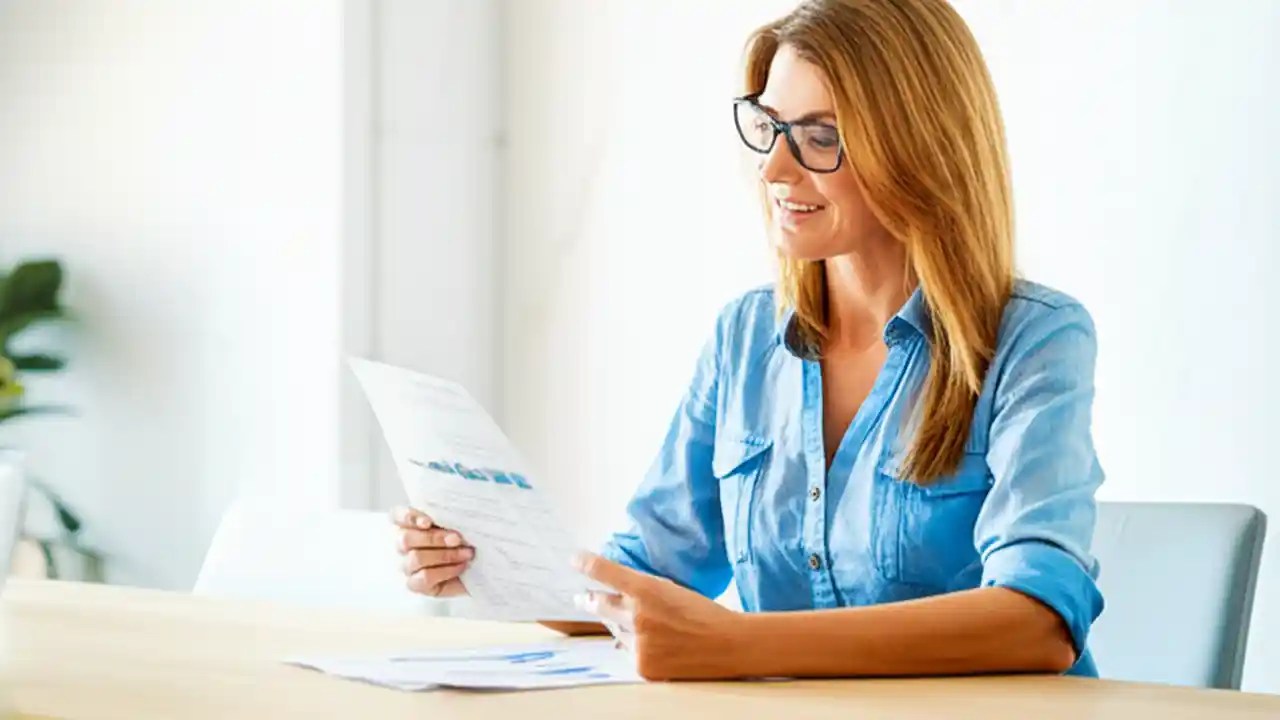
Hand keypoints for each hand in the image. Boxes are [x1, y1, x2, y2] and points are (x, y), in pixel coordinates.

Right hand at [391, 506, 473, 597]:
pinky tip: (461, 566)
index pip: (397, 516)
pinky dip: (446, 571)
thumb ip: (449, 516)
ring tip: (466, 553)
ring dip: (445, 555)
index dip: (408, 517)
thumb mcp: (460, 523)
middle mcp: (405, 545)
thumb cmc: (467, 540)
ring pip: (416, 558)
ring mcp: (408, 565)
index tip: (428, 522)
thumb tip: (453, 509)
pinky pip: (425, 577)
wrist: (480, 566)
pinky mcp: (416, 584)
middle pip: (405, 539)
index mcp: (410, 524)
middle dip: (434, 538)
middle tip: (457, 538)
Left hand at [572, 552, 744, 680]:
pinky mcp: (642, 665)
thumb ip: (642, 589)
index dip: (586, 563)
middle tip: (581, 597)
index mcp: (646, 589)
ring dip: (620, 625)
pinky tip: (652, 644)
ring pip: (614, 630)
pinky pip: (627, 651)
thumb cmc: (703, 612)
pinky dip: (634, 646)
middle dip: (589, 599)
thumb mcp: (671, 588)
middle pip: (598, 603)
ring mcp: (638, 643)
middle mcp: (636, 616)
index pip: (605, 572)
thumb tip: (616, 590)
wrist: (727, 644)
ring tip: (642, 624)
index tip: (574, 559)